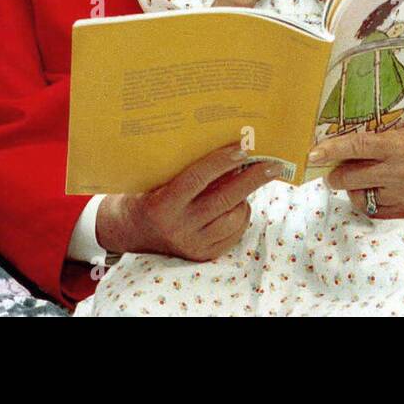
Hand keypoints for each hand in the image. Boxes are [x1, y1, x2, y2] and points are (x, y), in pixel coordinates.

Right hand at [95, 144, 277, 260]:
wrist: (130, 231)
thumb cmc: (145, 194)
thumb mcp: (156, 177)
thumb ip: (184, 167)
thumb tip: (225, 148)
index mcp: (163, 204)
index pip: (198, 178)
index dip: (222, 161)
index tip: (242, 147)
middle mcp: (179, 228)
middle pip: (224, 200)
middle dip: (252, 180)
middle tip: (272, 164)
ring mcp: (192, 245)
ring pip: (234, 218)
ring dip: (246, 197)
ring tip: (248, 181)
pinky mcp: (202, 255)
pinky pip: (234, 234)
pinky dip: (242, 216)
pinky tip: (239, 203)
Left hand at [308, 121, 403, 218]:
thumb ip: (377, 139)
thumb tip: (339, 144)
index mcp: (399, 146)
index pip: (358, 147)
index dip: (332, 150)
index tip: (312, 154)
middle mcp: (401, 172)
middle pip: (353, 177)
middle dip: (337, 175)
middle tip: (333, 171)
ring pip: (362, 198)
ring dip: (355, 190)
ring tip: (362, 181)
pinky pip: (376, 212)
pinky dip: (369, 203)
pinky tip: (375, 192)